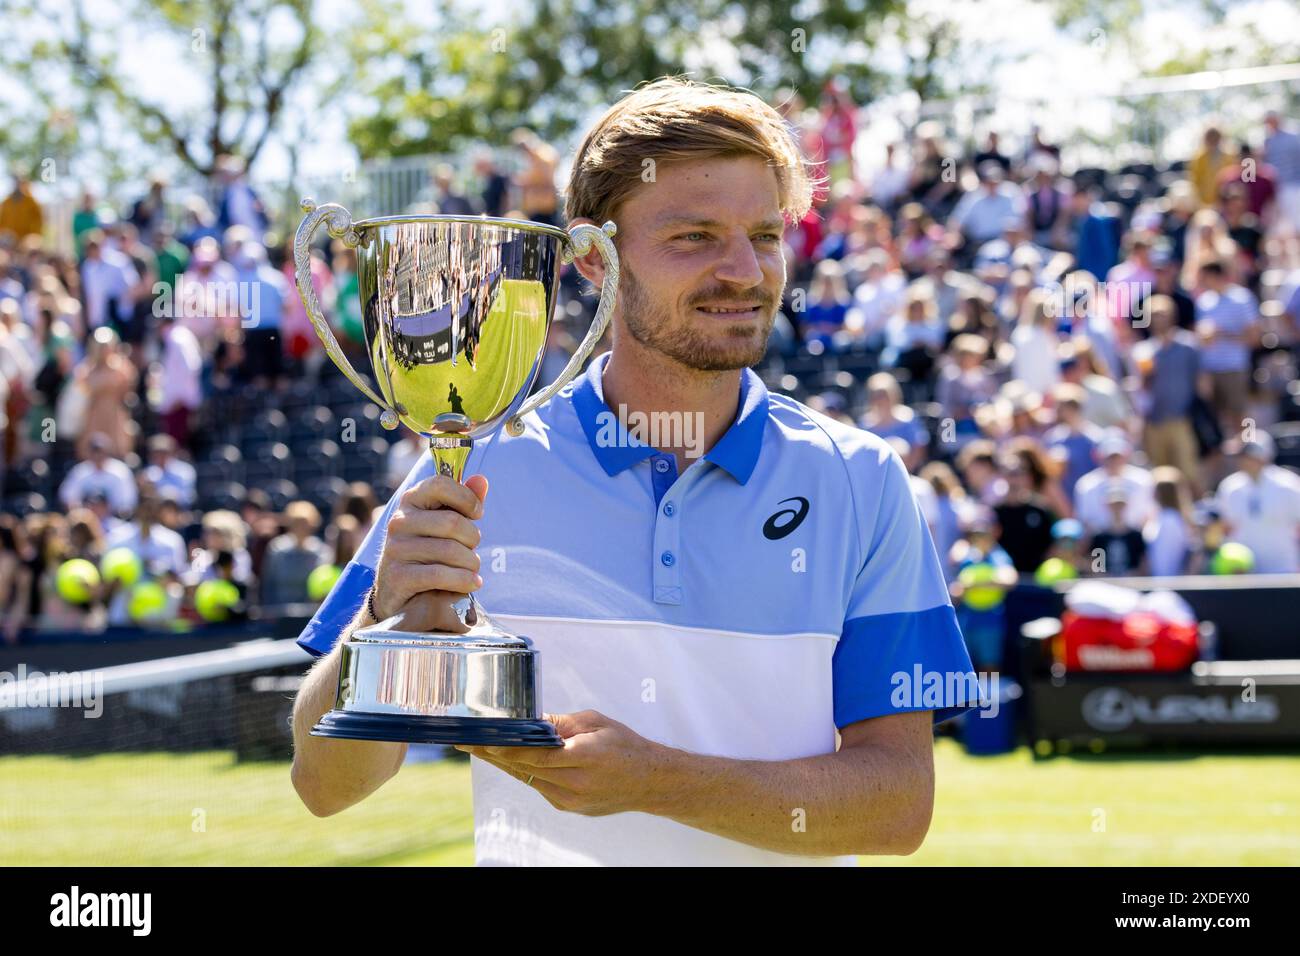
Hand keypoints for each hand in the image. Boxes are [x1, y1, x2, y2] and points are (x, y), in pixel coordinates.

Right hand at [372, 472, 487, 633]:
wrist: (397, 594)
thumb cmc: (428, 552)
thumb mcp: (444, 524)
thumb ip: (462, 502)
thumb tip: (481, 480)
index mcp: (411, 501)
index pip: (440, 484)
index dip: (466, 498)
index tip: (477, 513)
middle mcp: (399, 521)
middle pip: (452, 522)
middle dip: (472, 539)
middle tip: (472, 550)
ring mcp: (395, 549)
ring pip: (450, 551)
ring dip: (471, 564)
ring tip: (472, 570)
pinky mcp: (397, 576)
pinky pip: (440, 575)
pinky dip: (463, 581)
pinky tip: (471, 584)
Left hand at [456, 710, 672, 816]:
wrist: (649, 781)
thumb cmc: (625, 747)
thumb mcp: (595, 723)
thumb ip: (561, 724)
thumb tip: (530, 721)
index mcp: (584, 757)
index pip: (533, 753)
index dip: (504, 747)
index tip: (481, 739)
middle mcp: (575, 783)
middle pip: (524, 768)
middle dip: (493, 754)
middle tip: (468, 743)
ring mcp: (570, 800)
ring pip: (528, 779)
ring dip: (505, 764)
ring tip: (481, 749)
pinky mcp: (568, 807)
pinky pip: (539, 787)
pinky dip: (525, 772)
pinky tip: (510, 761)